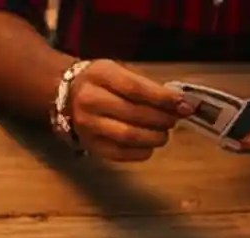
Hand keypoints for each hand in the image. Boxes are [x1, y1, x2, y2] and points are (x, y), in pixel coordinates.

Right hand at [68, 60, 190, 161]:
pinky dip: (141, 152)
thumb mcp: (121, 72)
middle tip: (174, 120)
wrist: (67, 95)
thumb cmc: (102, 82)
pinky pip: (120, 153)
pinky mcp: (90, 145)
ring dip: (153, 137)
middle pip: (134, 114)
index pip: (136, 89)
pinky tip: (149, 145)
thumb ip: (148, 86)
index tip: (183, 104)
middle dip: (161, 119)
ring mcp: (87, 125)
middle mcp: (89, 100)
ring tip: (163, 133)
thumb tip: (180, 104)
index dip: (163, 99)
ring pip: (128, 136)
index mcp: (100, 75)